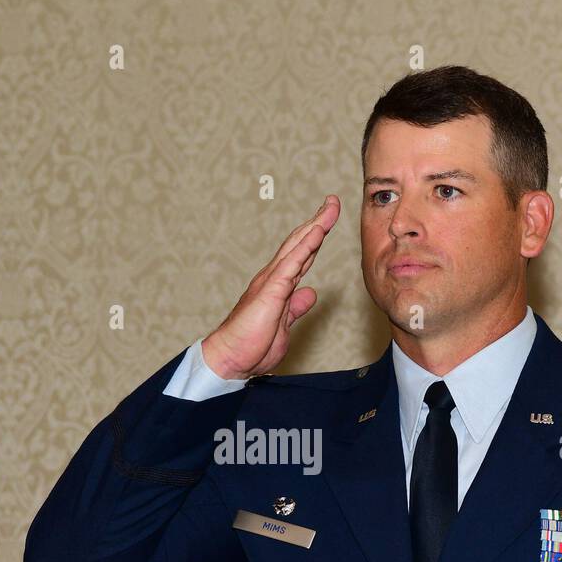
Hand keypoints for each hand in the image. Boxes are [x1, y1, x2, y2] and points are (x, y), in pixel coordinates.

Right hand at [201, 195, 339, 379]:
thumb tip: (310, 294)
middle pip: (300, 243)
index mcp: (279, 285)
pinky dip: (306, 246)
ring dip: (315, 225)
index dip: (316, 236)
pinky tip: (317, 232)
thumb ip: (296, 307)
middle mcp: (274, 278)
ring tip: (329, 207)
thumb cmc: (250, 345)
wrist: (230, 359)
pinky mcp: (271, 291)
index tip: (327, 220)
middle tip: (332, 202)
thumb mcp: (283, 325)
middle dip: (318, 221)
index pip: (302, 255)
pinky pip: (292, 264)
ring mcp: (272, 282)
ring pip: (298, 246)